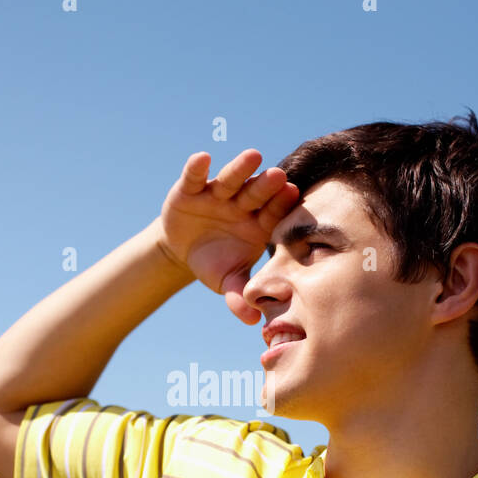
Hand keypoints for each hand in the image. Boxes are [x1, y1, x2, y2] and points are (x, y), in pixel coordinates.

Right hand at [157, 149, 299, 323]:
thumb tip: (251, 321)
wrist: (183, 249)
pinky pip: (195, 176)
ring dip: (240, 168)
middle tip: (279, 176)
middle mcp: (241, 204)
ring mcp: (217, 193)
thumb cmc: (214, 263)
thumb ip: (240, 296)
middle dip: (266, 184)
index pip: (272, 211)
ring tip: (253, 157)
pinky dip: (197, 167)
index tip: (293, 194)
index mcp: (257, 223)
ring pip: (231, 179)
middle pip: (256, 192)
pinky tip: (203, 158)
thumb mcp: (226, 281)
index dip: (281, 203)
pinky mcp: (190, 188)